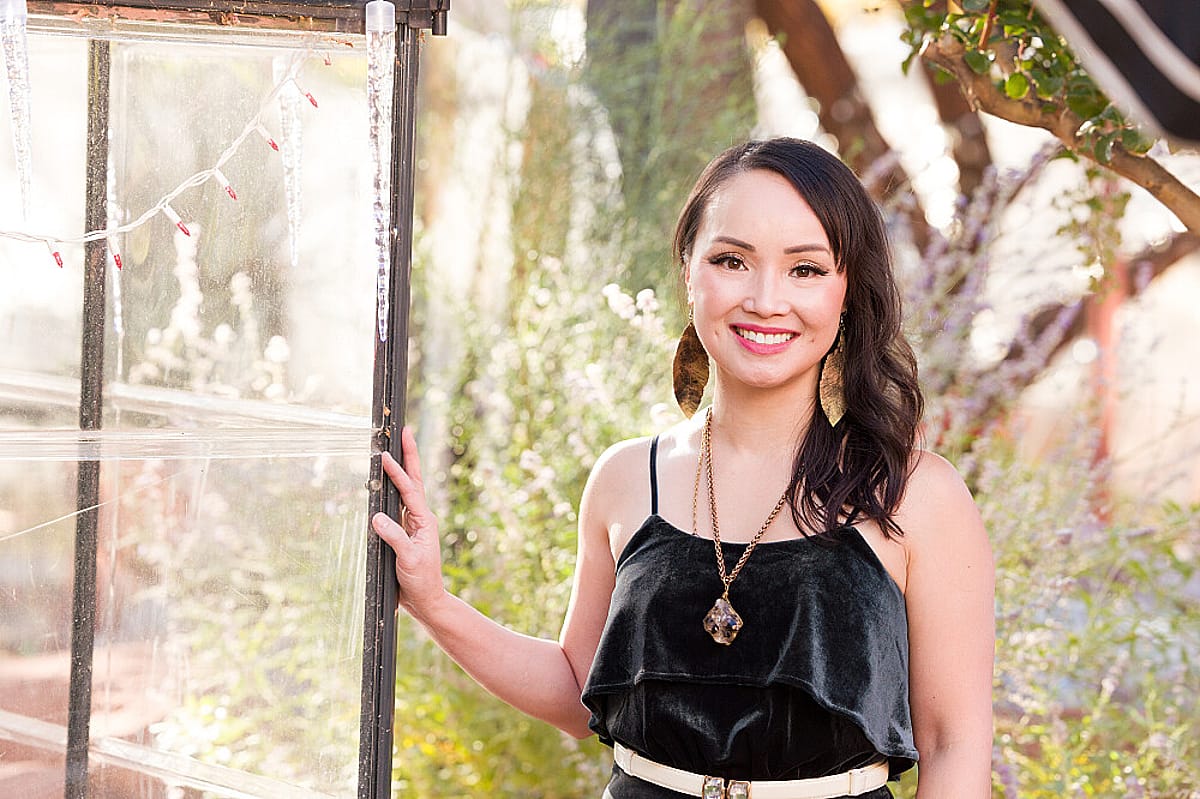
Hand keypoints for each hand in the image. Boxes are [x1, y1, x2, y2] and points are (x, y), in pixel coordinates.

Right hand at [371, 426, 446, 615]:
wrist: (426, 600)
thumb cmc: (421, 580)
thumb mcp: (409, 559)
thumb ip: (394, 538)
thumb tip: (377, 518)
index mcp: (425, 521)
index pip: (409, 490)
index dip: (397, 472)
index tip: (385, 455)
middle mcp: (421, 517)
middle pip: (414, 480)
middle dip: (409, 455)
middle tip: (405, 431)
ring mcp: (414, 523)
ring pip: (407, 489)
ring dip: (402, 468)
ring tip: (395, 448)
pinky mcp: (405, 531)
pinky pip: (398, 504)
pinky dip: (393, 488)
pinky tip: (385, 482)